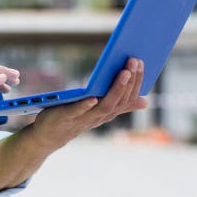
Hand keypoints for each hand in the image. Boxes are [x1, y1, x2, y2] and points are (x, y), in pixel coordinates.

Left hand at [30, 57, 148, 150]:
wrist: (51, 134)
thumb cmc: (77, 118)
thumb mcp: (101, 110)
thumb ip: (121, 104)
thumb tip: (145, 101)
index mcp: (109, 112)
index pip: (128, 98)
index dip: (136, 81)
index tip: (140, 62)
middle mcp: (100, 116)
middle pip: (119, 100)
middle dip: (129, 81)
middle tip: (134, 61)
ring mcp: (85, 118)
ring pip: (105, 106)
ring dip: (116, 89)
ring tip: (123, 72)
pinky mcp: (68, 117)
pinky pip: (79, 111)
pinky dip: (87, 105)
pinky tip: (93, 96)